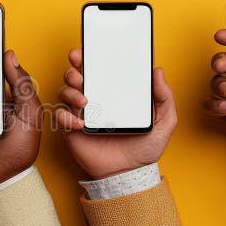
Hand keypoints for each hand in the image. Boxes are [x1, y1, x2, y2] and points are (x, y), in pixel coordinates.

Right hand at [55, 49, 177, 178]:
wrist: (128, 174)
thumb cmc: (144, 148)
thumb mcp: (164, 122)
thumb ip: (165, 98)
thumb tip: (158, 72)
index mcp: (114, 93)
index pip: (99, 69)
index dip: (89, 57)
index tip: (84, 51)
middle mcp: (96, 99)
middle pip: (76, 75)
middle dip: (73, 70)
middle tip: (80, 75)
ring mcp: (82, 113)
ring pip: (65, 91)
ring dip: (70, 91)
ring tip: (84, 101)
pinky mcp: (72, 128)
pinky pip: (60, 116)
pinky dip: (66, 117)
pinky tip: (80, 124)